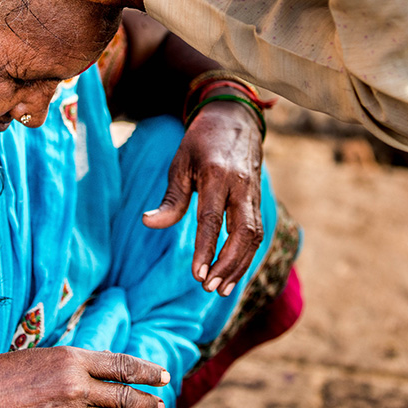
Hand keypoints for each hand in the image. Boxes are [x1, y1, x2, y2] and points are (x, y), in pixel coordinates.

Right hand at [0, 346, 169, 407]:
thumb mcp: (34, 359)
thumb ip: (65, 367)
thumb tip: (88, 374)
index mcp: (70, 358)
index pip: (121, 364)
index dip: (146, 370)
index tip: (162, 375)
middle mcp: (75, 386)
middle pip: (125, 395)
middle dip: (148, 401)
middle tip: (160, 404)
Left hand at [146, 99, 263, 296]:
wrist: (235, 118)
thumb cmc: (201, 142)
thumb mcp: (180, 163)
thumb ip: (171, 198)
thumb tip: (149, 224)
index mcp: (215, 174)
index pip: (211, 218)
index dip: (205, 248)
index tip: (197, 274)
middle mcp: (239, 185)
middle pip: (243, 231)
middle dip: (228, 263)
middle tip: (208, 286)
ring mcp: (253, 193)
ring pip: (254, 235)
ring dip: (239, 265)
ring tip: (219, 288)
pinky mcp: (258, 199)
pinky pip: (256, 231)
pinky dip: (245, 255)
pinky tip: (231, 273)